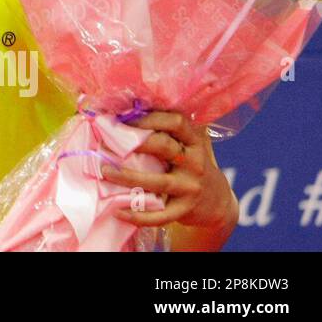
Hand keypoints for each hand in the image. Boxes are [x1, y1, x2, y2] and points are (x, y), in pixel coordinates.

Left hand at [101, 110, 237, 232]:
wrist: (217, 202)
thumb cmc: (192, 164)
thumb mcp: (189, 144)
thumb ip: (169, 128)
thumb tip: (130, 106)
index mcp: (194, 141)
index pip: (176, 122)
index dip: (150, 117)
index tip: (124, 117)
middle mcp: (195, 162)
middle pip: (164, 147)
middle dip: (134, 143)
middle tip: (106, 142)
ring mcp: (190, 187)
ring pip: (158, 182)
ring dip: (127, 177)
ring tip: (104, 171)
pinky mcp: (185, 210)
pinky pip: (160, 215)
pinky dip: (138, 215)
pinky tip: (118, 211)